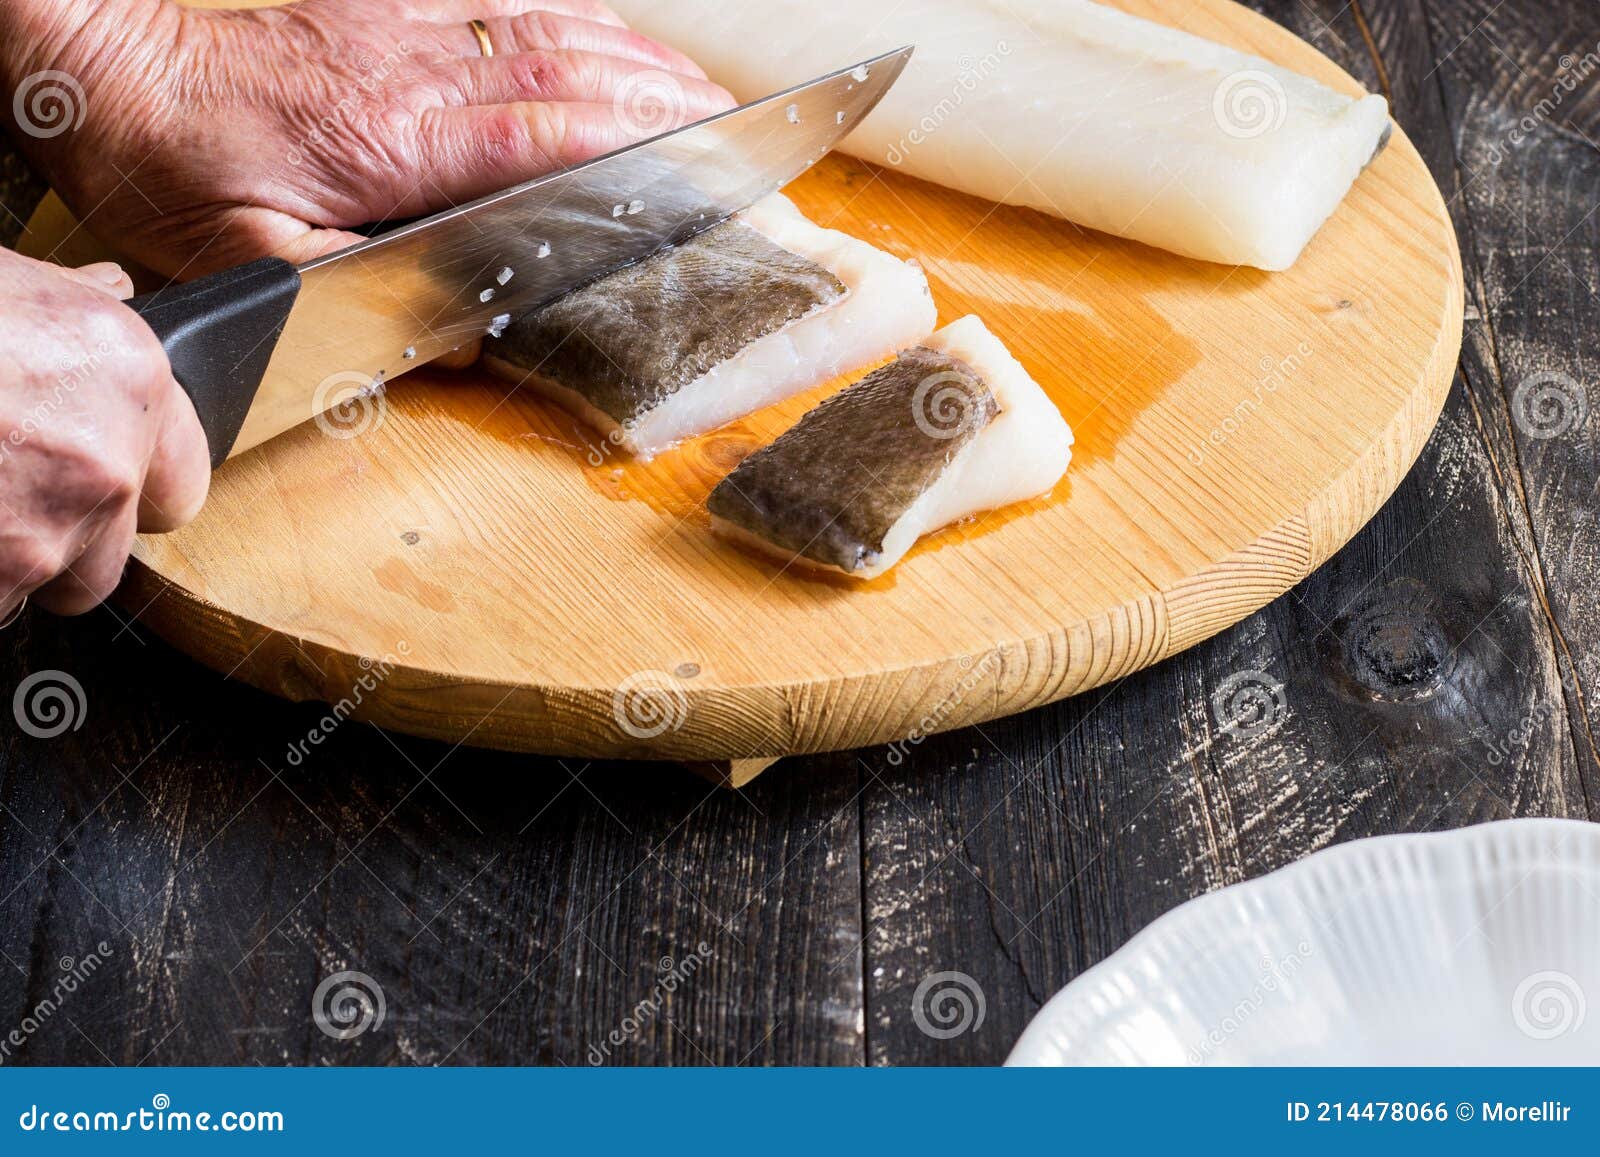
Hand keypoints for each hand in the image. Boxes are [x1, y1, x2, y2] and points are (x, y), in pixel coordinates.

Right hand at [0, 247, 209, 616]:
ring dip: (2, 559)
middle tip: (2, 489)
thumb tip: (106, 289)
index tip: (104, 481)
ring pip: (40, 584)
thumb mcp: (2, 278)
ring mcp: (40, 536)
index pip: (181, 480)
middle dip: (61, 537)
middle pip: (110, 554)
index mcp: (125, 379)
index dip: (136, 484)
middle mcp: (103, 464)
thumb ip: (66, 303)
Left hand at [4, 0, 732, 277]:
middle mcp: (416, 73)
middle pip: (571, 76)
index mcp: (393, 140)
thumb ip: (362, 298)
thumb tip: (466, 337)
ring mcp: (406, 33)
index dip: (638, 151)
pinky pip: (507, 7)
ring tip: (707, 92)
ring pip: (551, 33)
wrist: (106, 72)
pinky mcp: (389, 14)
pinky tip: (616, 37)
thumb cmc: (175, 174)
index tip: (711, 164)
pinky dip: (580, 21)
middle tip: (744, 130)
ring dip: (639, 60)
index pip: (544, 138)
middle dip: (669, 103)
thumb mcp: (256, 266)